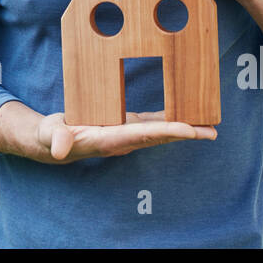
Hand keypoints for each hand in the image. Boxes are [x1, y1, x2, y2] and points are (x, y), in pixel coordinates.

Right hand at [32, 111, 216, 163]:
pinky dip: (171, 119)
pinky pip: (153, 123)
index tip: (189, 130)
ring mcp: (127, 134)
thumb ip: (57, 139)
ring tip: (209, 126)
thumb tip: (59, 148)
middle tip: (211, 132)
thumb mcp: (51, 134)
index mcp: (109, 139)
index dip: (167, 132)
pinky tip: (187, 115)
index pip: (143, 135)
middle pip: (160, 136)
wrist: (53, 142)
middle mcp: (123, 139)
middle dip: (186, 134)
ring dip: (185, 129)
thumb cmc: (52, 136)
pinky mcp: (126, 126)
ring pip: (160, 131)